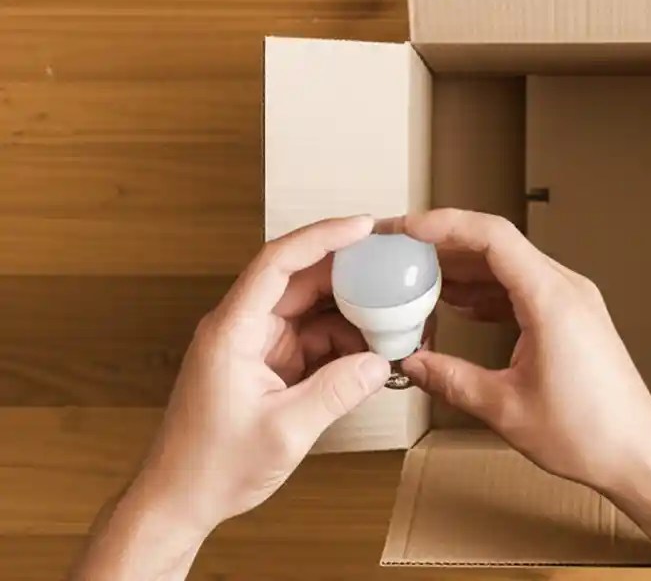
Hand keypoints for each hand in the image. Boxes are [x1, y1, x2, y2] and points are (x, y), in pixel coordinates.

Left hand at [136, 215, 390, 531]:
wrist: (179, 501)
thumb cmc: (211, 467)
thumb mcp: (285, 431)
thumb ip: (337, 392)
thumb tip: (380, 362)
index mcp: (233, 330)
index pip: (278, 262)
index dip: (322, 237)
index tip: (363, 227)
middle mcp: (242, 328)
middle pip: (301, 281)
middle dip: (350, 276)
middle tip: (394, 271)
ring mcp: (255, 346)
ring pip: (312, 312)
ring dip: (351, 316)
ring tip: (391, 324)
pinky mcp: (267, 366)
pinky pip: (312, 341)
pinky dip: (343, 346)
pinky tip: (371, 356)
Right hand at [387, 209, 650, 491]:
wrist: (637, 453)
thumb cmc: (588, 432)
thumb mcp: (506, 408)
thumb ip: (452, 379)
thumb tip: (410, 363)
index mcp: (552, 300)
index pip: (493, 236)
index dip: (445, 224)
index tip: (406, 229)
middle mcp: (566, 290)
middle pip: (498, 245)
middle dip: (446, 245)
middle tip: (400, 253)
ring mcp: (572, 302)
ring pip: (510, 266)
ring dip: (465, 270)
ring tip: (418, 280)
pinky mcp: (573, 319)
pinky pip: (523, 288)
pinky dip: (488, 291)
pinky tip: (457, 305)